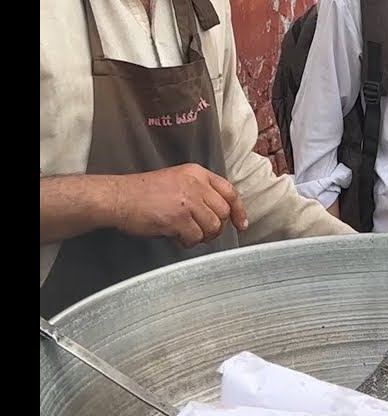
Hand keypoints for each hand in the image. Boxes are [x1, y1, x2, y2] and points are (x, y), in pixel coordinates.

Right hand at [113, 164, 248, 247]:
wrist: (118, 197)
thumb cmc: (143, 193)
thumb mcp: (177, 180)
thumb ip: (199, 191)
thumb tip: (218, 213)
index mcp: (197, 173)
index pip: (230, 192)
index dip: (239, 211)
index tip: (241, 224)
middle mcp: (196, 184)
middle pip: (223, 212)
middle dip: (217, 227)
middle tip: (204, 234)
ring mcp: (188, 201)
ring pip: (212, 226)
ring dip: (202, 236)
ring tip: (187, 235)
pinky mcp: (178, 218)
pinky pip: (195, 237)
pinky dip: (188, 242)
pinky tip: (177, 238)